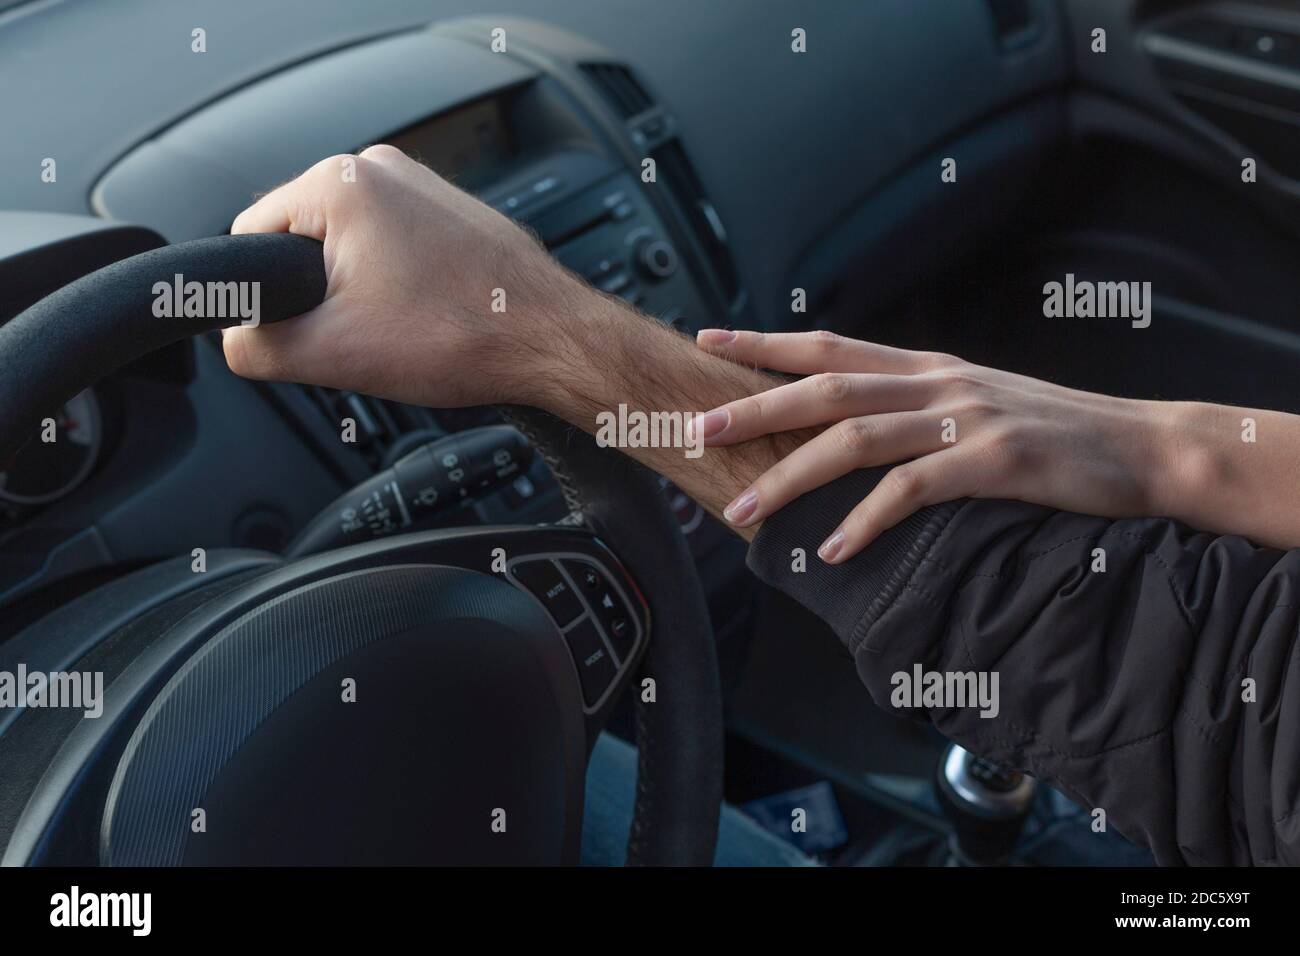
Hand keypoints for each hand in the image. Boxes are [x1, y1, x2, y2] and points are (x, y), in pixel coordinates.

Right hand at [223, 145, 587, 407]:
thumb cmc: (465, 334)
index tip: (306, 331)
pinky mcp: (450, 214)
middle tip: (365, 336)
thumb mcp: (331, 354)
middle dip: (320, 298)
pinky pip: (393, 251)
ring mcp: (421, 187)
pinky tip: (427, 318)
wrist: (552, 342)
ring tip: (404, 329)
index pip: (250, 236)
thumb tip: (236, 341)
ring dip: (360, 296)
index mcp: (339, 182)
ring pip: (349, 251)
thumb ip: (255, 346)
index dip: (265, 298)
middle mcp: (380, 170)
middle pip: (301, 243)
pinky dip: (398, 288)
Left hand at [694, 329, 1180, 562]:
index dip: (764, 342)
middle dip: (756, 406)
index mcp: (926, 366)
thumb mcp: (973, 405)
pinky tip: (834, 548)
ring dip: (793, 474)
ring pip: (858, 436)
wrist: (1141, 448)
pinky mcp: (996, 461)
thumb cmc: (1050, 434)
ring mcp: (966, 417)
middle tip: (697, 426)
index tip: (706, 342)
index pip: (829, 345)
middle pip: (827, 385)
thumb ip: (913, 407)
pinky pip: (915, 490)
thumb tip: (849, 427)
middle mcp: (937, 381)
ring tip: (745, 511)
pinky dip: (868, 519)